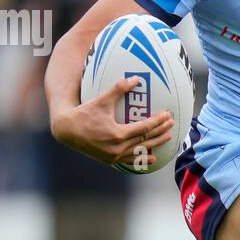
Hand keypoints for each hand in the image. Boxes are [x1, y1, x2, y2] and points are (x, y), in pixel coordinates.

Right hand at [50, 76, 174, 167]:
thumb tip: (135, 78)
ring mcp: (114, 156)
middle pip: (146, 140)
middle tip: (172, 125)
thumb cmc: (84, 113)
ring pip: (140, 152)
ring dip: (155, 145)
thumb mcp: (101, 100)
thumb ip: (118, 89)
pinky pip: (130, 160)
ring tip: (167, 139)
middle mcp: (117, 148)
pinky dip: (141, 159)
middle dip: (161, 132)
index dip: (157, 122)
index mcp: (117, 134)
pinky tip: (151, 158)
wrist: (67, 130)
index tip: (167, 115)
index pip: (144, 128)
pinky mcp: (110, 160)